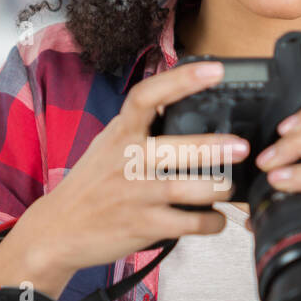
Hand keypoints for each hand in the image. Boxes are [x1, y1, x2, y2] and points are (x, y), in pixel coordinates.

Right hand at [32, 60, 250, 273]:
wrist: (58, 230)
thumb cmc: (90, 186)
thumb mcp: (107, 146)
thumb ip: (138, 128)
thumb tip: (176, 103)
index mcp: (120, 133)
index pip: (148, 96)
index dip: (182, 80)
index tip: (215, 70)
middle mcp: (127, 160)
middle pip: (176, 147)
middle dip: (214, 148)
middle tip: (242, 146)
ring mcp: (135, 194)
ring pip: (187, 188)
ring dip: (218, 188)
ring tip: (230, 186)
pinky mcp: (142, 225)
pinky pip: (188, 223)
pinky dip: (210, 222)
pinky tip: (215, 219)